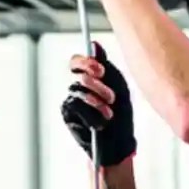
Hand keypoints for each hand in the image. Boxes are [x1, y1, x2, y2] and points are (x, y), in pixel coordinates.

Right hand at [61, 42, 135, 166]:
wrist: (118, 144)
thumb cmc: (121, 116)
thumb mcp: (120, 88)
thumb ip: (107, 67)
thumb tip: (94, 45)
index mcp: (91, 78)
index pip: (78, 61)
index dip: (86, 62)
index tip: (101, 71)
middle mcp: (79, 87)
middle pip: (78, 74)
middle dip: (97, 85)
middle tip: (110, 97)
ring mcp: (72, 100)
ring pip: (78, 89)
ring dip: (98, 101)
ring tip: (109, 113)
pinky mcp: (68, 113)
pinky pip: (75, 105)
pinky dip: (92, 114)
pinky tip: (101, 122)